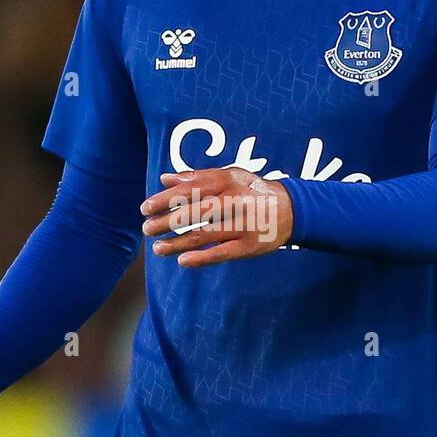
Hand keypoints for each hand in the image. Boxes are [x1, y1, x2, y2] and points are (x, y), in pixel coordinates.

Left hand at [140, 168, 292, 267]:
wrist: (291, 209)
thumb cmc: (251, 190)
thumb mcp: (229, 176)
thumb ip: (197, 178)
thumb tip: (165, 179)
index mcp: (228, 181)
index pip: (190, 190)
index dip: (165, 199)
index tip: (145, 208)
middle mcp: (236, 201)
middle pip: (195, 212)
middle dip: (167, 222)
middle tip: (147, 229)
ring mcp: (243, 224)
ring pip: (204, 235)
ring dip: (177, 243)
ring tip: (158, 248)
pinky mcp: (249, 246)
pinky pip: (221, 253)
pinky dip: (200, 258)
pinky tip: (181, 260)